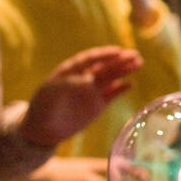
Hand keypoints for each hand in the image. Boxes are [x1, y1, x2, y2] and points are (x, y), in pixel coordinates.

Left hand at [21, 47, 142, 148]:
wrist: (43, 129)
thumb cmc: (42, 108)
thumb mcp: (49, 95)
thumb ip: (66, 85)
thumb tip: (86, 80)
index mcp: (70, 71)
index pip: (90, 59)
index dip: (104, 55)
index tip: (117, 52)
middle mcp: (83, 78)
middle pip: (104, 67)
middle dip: (119, 60)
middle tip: (135, 55)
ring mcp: (91, 92)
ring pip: (111, 78)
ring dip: (124, 70)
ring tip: (139, 63)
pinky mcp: (97, 105)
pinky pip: (112, 94)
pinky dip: (121, 89)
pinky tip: (131, 84)